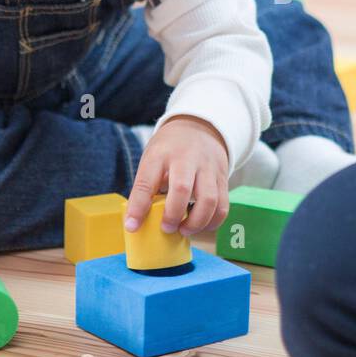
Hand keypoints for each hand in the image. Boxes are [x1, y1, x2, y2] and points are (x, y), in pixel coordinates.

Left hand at [124, 115, 229, 237]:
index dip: (139, 207)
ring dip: (196, 222)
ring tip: (184, 230)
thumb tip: (137, 222)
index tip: (132, 226)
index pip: (147, 181)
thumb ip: (147, 187)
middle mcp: (186, 158)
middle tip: (167, 228)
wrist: (200, 126)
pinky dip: (213, 222)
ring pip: (208, 199)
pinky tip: (201, 225)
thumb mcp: (152, 158)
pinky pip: (223, 205)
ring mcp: (208, 168)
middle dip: (173, 214)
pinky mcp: (223, 178)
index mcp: (160, 154)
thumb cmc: (169, 149)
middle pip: (182, 188)